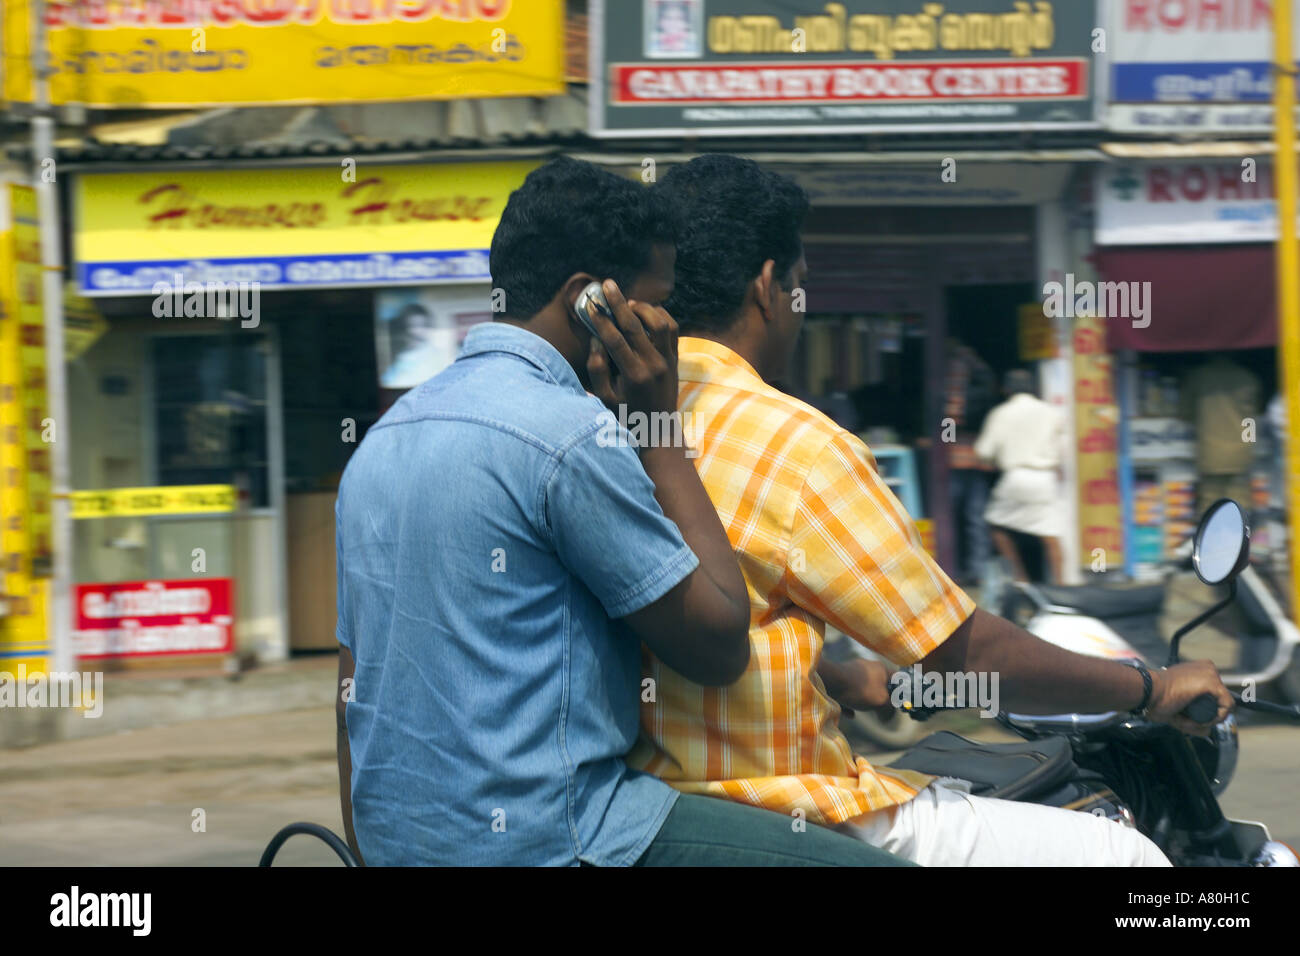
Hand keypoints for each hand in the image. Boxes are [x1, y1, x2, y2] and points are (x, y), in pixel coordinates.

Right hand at [585, 279, 678, 419]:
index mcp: (634, 375)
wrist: (657, 430)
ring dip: (642, 307)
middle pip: (635, 324)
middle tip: (607, 284)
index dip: (601, 319)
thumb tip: (596, 340)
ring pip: (658, 322)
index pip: (614, 339)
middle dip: (618, 302)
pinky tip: (646, 312)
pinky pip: (672, 329)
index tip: (590, 304)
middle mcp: (654, 365)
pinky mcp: (675, 359)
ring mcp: (668, 360)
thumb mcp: (604, 398)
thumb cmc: (625, 416)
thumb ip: (597, 369)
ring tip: (627, 301)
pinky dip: (660, 315)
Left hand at [823, 658, 892, 716]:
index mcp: (881, 668)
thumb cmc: (860, 689)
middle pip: (879, 684)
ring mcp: (853, 671)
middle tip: (881, 709)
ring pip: (863, 688)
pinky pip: (849, 693)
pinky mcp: (840, 678)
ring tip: (864, 709)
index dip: (901, 693)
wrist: (831, 682)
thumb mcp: (882, 701)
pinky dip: (851, 703)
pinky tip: (850, 714)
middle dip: (880, 697)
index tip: (898, 704)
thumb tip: (889, 714)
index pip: (897, 679)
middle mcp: (868, 667)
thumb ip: (890, 708)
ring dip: (864, 700)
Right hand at [1146, 659, 1233, 734]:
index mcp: (1198, 670)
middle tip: (1186, 718)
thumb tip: (1207, 732)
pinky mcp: (1213, 683)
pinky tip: (1198, 719)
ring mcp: (1211, 674)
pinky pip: (1227, 707)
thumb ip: (1192, 720)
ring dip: (1208, 718)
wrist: (1147, 692)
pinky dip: (1216, 718)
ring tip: (1187, 718)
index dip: (1206, 709)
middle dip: (1206, 714)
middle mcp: (1207, 668)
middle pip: (1219, 700)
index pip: (1215, 694)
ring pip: (1224, 705)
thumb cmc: (1155, 698)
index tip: (1190, 715)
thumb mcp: (1177, 709)